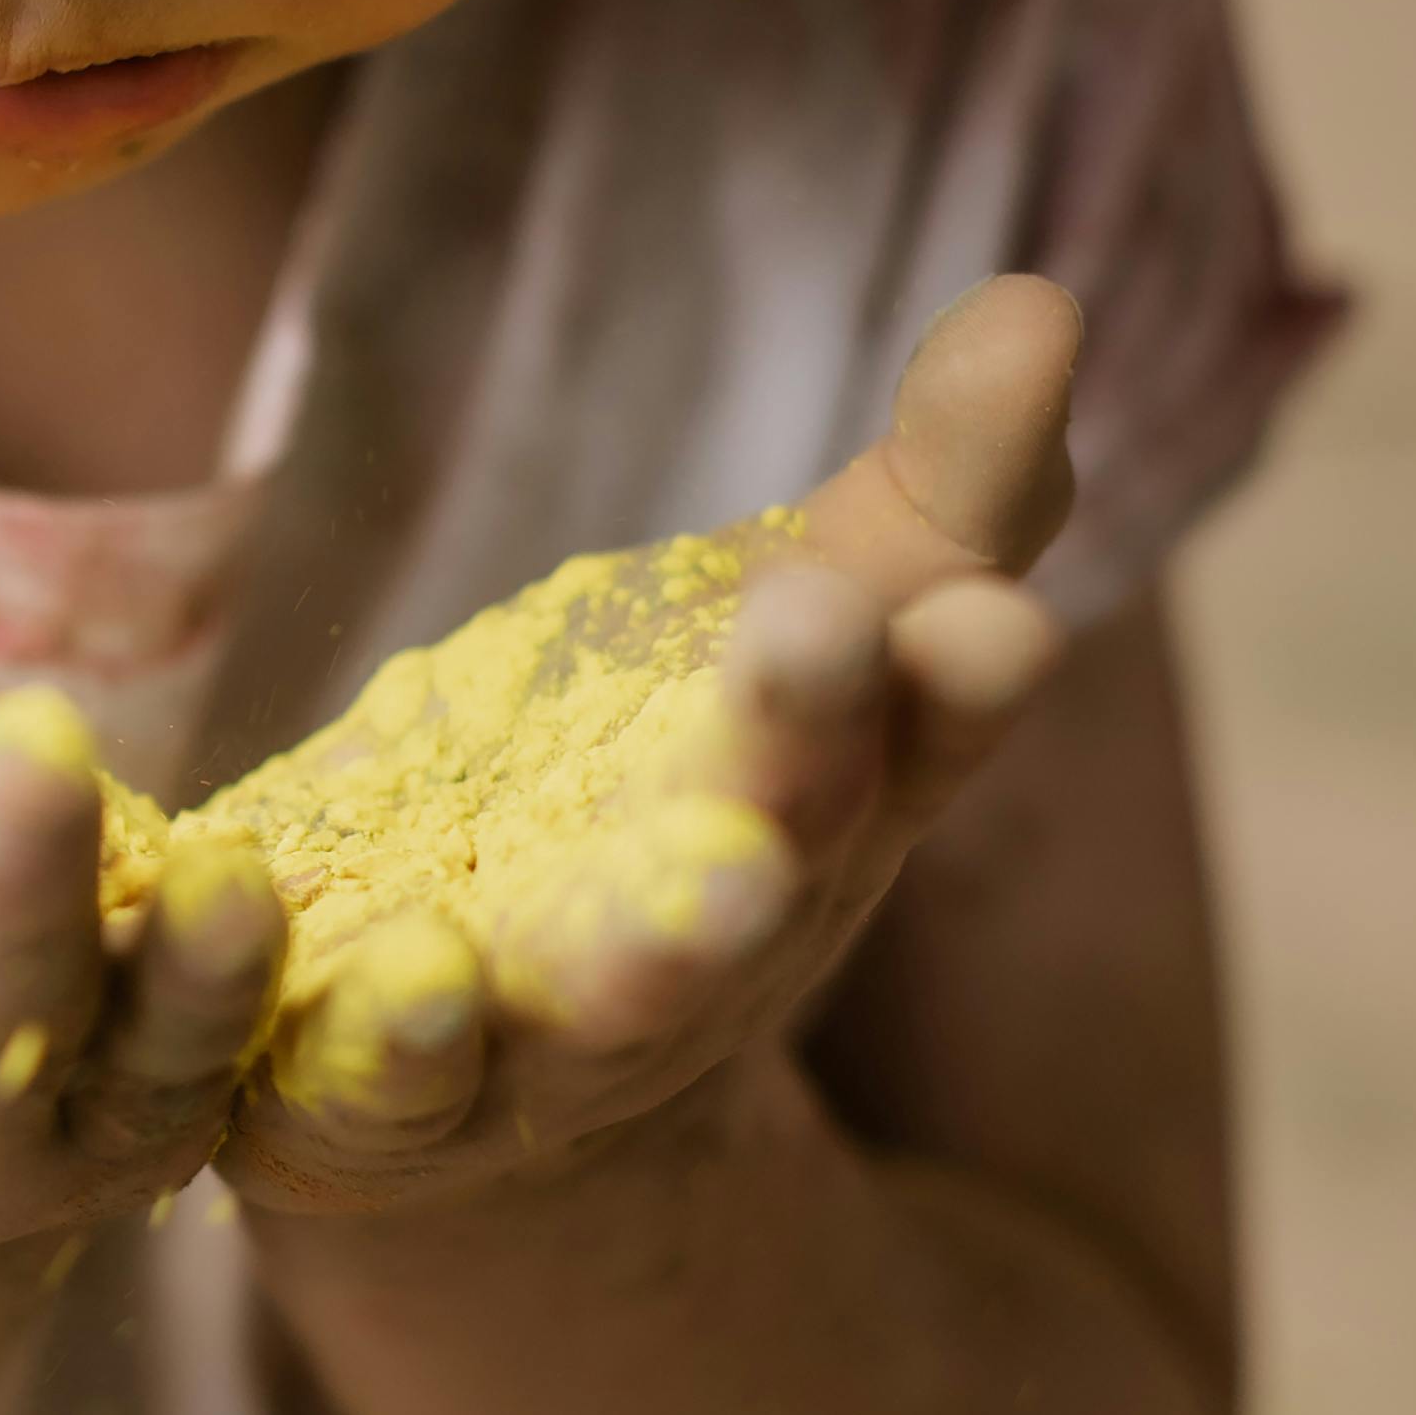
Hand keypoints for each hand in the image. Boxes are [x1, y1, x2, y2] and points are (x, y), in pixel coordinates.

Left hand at [214, 275, 1082, 1215]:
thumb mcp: (787, 636)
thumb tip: (1047, 303)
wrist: (472, 1086)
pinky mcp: (368, 1112)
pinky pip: (370, 1085)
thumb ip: (925, 497)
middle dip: (800, 745)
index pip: (912, 731)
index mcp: (818, 816)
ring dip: (641, 944)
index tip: (995, 609)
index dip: (954, 679)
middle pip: (767, 854)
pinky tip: (372, 947)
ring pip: (597, 1005)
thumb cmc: (654, 808)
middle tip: (824, 624)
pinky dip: (379, 1025)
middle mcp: (704, 947)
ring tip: (677, 875)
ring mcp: (541, 1050)